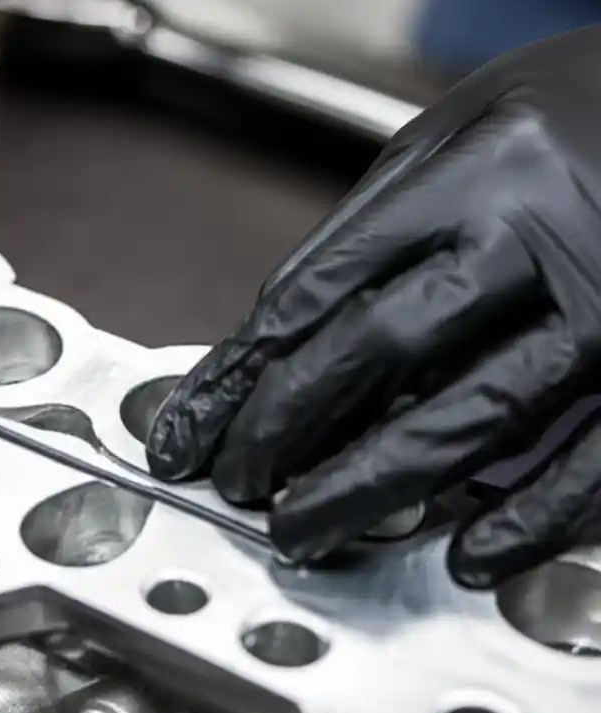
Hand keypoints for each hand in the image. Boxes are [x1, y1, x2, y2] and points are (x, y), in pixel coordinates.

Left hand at [146, 26, 600, 588]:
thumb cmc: (570, 117)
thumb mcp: (457, 134)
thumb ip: (377, 229)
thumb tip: (286, 343)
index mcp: (475, 173)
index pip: (321, 287)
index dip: (242, 371)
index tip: (193, 426)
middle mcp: (542, 237)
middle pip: (380, 351)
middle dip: (287, 429)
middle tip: (237, 481)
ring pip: (471, 421)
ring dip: (373, 487)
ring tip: (303, 527)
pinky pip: (591, 464)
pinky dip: (527, 518)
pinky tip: (466, 552)